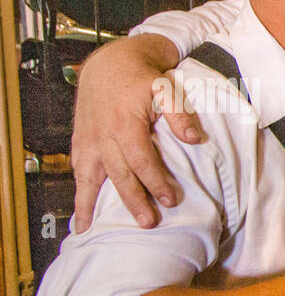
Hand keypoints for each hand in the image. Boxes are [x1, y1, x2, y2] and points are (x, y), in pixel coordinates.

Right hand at [70, 36, 198, 231]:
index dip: (155, 181)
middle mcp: (103, 134)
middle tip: (148, 223)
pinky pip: (77, 172)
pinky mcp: (81, 142)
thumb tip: (195, 138)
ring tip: (94, 231)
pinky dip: (77, 195)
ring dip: (93, 206)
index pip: (141, 158)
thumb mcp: (166, 88)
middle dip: (134, 200)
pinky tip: (79, 218)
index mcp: (125, 122)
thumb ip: (180, 114)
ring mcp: (89, 139)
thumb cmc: (142, 78)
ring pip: (91, 177)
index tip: (170, 200)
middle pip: (119, 173)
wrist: (110, 63)